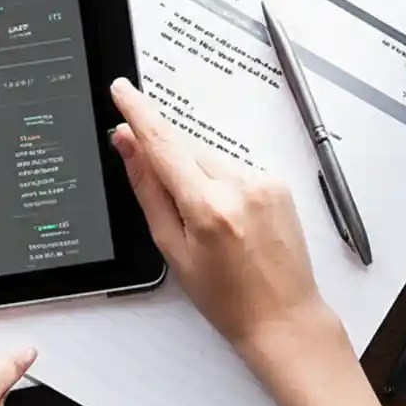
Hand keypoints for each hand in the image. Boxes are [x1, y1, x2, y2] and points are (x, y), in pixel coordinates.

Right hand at [108, 78, 341, 358]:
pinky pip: (235, 170)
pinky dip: (222, 186)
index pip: (163, 143)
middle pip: (186, 150)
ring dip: (198, 179)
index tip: (121, 89)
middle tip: (173, 209)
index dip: (138, 112)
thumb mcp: (173, 249)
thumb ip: (148, 189)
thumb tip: (127, 143)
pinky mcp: (278, 183)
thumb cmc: (226, 297)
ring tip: (209, 227)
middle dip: (168, 163)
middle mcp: (239, 186)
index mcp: (207, 207)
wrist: (283, 316)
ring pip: (210, 160)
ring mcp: (263, 181)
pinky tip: (231, 222)